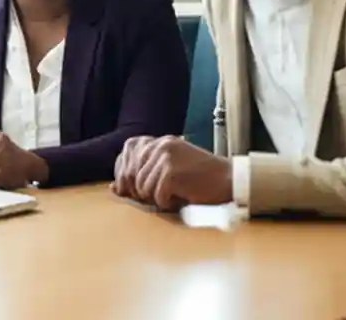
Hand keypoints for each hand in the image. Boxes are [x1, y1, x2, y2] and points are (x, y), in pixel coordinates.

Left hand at [112, 135, 231, 210]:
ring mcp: (165, 157)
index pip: (126, 154)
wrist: (229, 180)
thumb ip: (143, 174)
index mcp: (158, 141)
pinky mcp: (171, 172)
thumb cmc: (200, 179)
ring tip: (174, 195)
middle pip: (130, 174)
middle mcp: (159, 145)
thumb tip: (115, 188)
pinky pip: (157, 196)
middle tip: (158, 196)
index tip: (134, 188)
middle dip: (139, 191)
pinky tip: (181, 198)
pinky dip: (167, 203)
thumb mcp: (169, 170)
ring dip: (156, 198)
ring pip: (142, 188)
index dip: (126, 174)